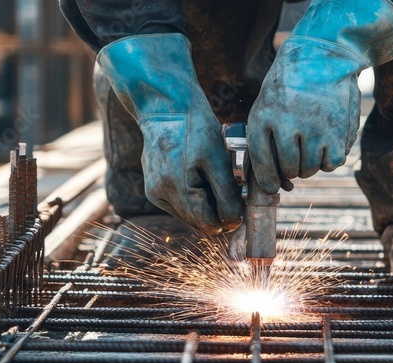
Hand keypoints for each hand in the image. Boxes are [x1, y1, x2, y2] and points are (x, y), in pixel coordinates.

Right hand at [98, 34, 243, 233]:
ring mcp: (153, 193)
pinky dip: (193, 198)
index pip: (208, 224)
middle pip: (198, 222)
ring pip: (188, 216)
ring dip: (204, 205)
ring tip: (213, 179)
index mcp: (178, 188)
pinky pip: (178, 205)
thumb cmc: (196, 129)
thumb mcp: (219, 159)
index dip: (229, 219)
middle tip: (231, 189)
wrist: (166, 107)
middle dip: (216, 211)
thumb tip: (233, 222)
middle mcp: (160, 195)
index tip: (241, 204)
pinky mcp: (151, 189)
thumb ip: (227, 194)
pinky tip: (199, 177)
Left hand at [248, 38, 361, 193]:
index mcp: (264, 117)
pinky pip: (332, 163)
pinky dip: (328, 160)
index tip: (271, 187)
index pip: (263, 162)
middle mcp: (289, 125)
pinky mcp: (339, 130)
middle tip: (294, 157)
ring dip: (309, 164)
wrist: (322, 55)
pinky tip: (325, 144)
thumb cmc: (289, 86)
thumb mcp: (266, 105)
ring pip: (310, 169)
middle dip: (290, 169)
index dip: (267, 180)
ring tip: (309, 146)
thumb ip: (264, 141)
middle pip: (290, 169)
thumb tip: (271, 183)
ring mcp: (315, 129)